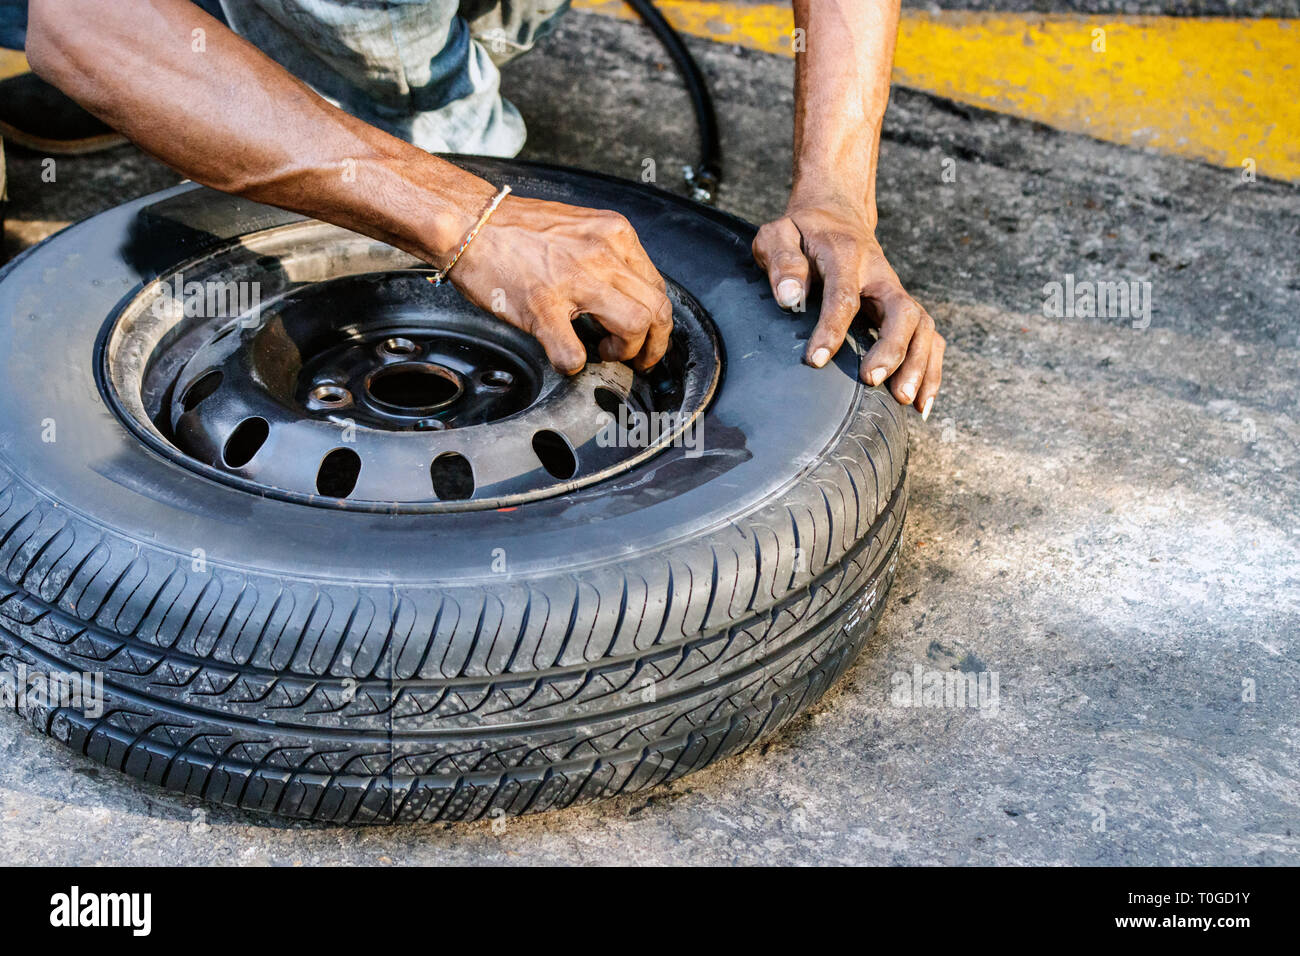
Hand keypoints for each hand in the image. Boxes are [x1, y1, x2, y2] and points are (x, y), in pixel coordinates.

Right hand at [450, 195, 672, 374]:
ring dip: (625, 353)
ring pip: (634, 327)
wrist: (469, 221)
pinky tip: (564, 357)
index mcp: (614, 233)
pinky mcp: (542, 306)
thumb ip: (609, 257)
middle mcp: (601, 253)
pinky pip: (573, 352)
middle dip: (652, 345)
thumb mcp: (580, 228)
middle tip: (635, 356)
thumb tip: (628, 297)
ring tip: (604, 352)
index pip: (658, 286)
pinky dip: (573, 365)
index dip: (656, 321)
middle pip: (657, 310)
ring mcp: (573, 280)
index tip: (647, 336)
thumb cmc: (517, 229)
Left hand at [753, 200, 943, 417]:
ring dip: (919, 364)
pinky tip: (922, 405)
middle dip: (892, 349)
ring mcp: (896, 292)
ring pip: (923, 327)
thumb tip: (789, 298)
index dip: (831, 330)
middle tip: (872, 381)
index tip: (815, 361)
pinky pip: (929, 338)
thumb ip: (781, 261)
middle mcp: (881, 274)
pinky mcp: (903, 308)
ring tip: (904, 401)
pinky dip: (931, 369)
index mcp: (846, 255)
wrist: (836, 215)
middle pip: (902, 310)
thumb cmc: (801, 233)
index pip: (844, 295)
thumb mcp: (779, 234)